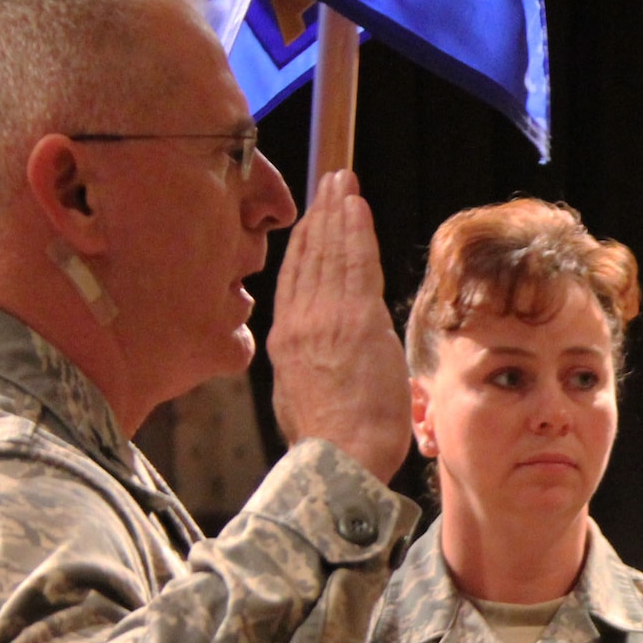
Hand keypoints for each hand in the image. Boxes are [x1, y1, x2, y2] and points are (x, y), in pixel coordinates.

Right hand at [268, 170, 411, 480]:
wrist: (340, 459)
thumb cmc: (333, 444)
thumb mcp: (305, 400)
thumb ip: (311, 369)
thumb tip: (321, 363)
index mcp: (285, 343)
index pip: (294, 282)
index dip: (305, 246)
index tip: (313, 220)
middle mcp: (299, 323)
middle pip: (309, 258)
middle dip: (321, 216)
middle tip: (331, 182)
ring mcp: (325, 319)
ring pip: (331, 253)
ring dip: (339, 213)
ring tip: (344, 183)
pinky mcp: (355, 319)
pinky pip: (356, 262)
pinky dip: (356, 229)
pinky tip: (356, 205)